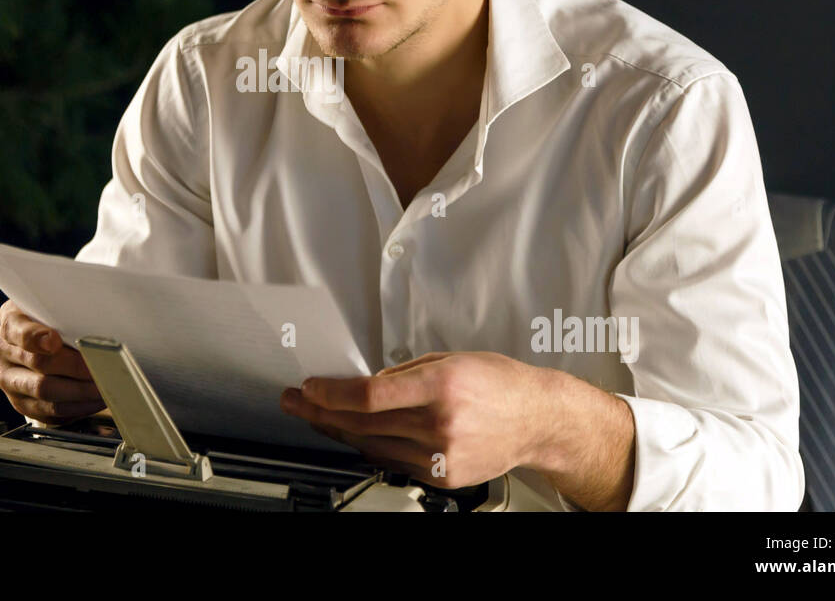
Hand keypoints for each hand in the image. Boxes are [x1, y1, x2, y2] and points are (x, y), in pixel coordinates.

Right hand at [0, 300, 104, 423]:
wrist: (39, 341)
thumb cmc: (53, 321)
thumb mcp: (54, 307)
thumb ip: (65, 313)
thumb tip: (93, 323)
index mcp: (12, 322)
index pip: (19, 331)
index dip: (37, 337)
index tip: (56, 341)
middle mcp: (4, 352)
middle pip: (38, 363)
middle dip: (76, 367)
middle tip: (103, 366)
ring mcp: (10, 380)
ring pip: (45, 391)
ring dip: (81, 390)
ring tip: (105, 385)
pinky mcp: (22, 403)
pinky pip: (51, 411)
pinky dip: (78, 406)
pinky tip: (96, 398)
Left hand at [279, 351, 551, 488]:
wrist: (537, 419)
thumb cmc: (499, 383)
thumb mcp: (449, 359)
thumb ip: (405, 372)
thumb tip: (364, 382)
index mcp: (442, 384)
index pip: (370, 395)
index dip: (332, 394)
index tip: (310, 388)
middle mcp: (441, 422)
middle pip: (364, 423)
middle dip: (322, 411)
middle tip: (297, 402)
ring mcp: (442, 454)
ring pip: (373, 445)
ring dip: (339, 431)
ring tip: (317, 417)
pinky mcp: (443, 475)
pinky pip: (393, 461)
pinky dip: (370, 447)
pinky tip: (355, 436)